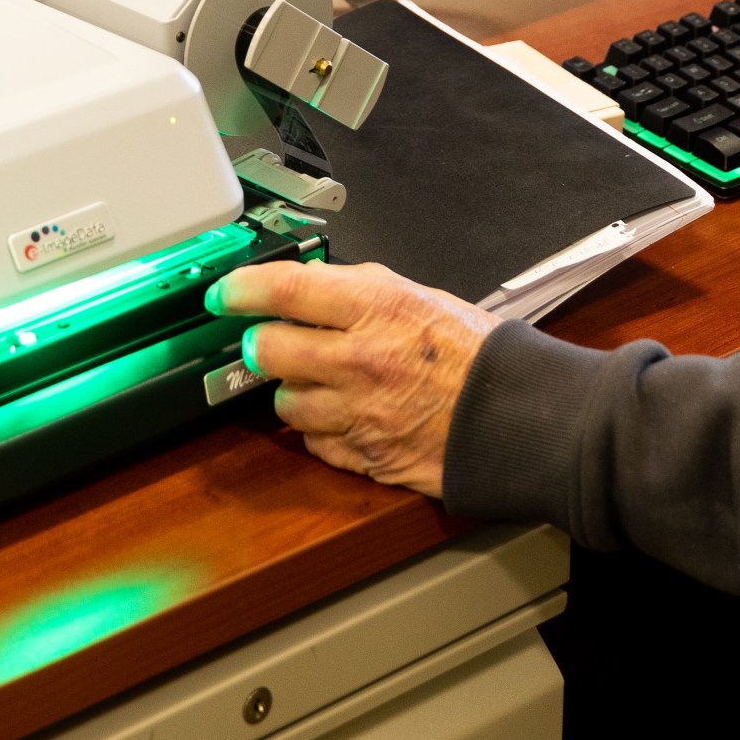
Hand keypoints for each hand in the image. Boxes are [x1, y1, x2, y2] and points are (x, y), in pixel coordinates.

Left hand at [207, 259, 496, 497]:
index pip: (284, 289)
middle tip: (269, 340)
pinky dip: (319, 430)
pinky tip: (343, 414)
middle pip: (267, 350)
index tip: (224, 293)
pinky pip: (313, 442)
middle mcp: (358, 359)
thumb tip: (313, 284)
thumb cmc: (478, 354)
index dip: (241, 288)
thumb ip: (362, 291)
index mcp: (376, 308)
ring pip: (284, 403)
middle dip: (261, 345)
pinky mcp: (363, 455)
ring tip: (321, 382)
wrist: (515, 416)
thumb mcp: (422, 297)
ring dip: (293, 391)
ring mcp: (357, 412)